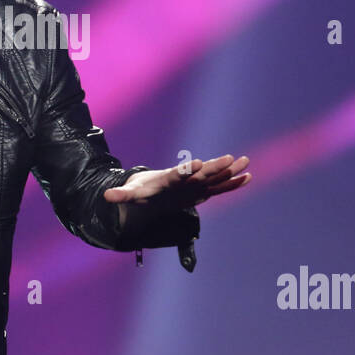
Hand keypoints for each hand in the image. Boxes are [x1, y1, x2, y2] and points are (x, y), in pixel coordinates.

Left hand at [104, 154, 250, 221]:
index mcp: (168, 178)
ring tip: (246, 162)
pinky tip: (247, 176)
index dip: (186, 170)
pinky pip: (220, 186)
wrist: (150, 187)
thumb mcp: (131, 193)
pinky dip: (232, 182)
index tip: (197, 163)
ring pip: (214, 176)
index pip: (178, 173)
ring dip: (229, 171)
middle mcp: (185, 178)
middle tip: (229, 158)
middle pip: (201, 172)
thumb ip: (121, 195)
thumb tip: (106, 196)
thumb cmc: (141, 190)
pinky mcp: (203, 189)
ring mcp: (196, 182)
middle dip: (214, 166)